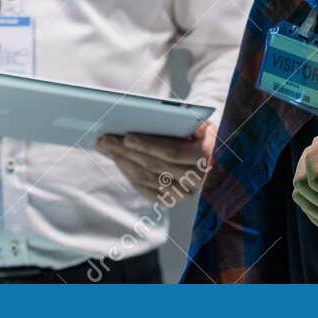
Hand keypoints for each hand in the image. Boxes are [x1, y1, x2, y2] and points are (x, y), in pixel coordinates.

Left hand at [95, 120, 215, 204]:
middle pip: (155, 166)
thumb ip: (180, 120)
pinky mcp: (173, 200)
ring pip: (148, 179)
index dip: (148, 145)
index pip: (171, 152)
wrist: (211, 149)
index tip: (126, 137)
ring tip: (106, 148)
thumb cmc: (198, 129)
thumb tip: (148, 117)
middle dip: (127, 152)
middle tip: (105, 140)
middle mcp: (198, 179)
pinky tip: (118, 161)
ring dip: (124, 162)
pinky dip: (130, 176)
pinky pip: (147, 191)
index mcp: (206, 155)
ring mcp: (185, 193)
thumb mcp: (195, 120)